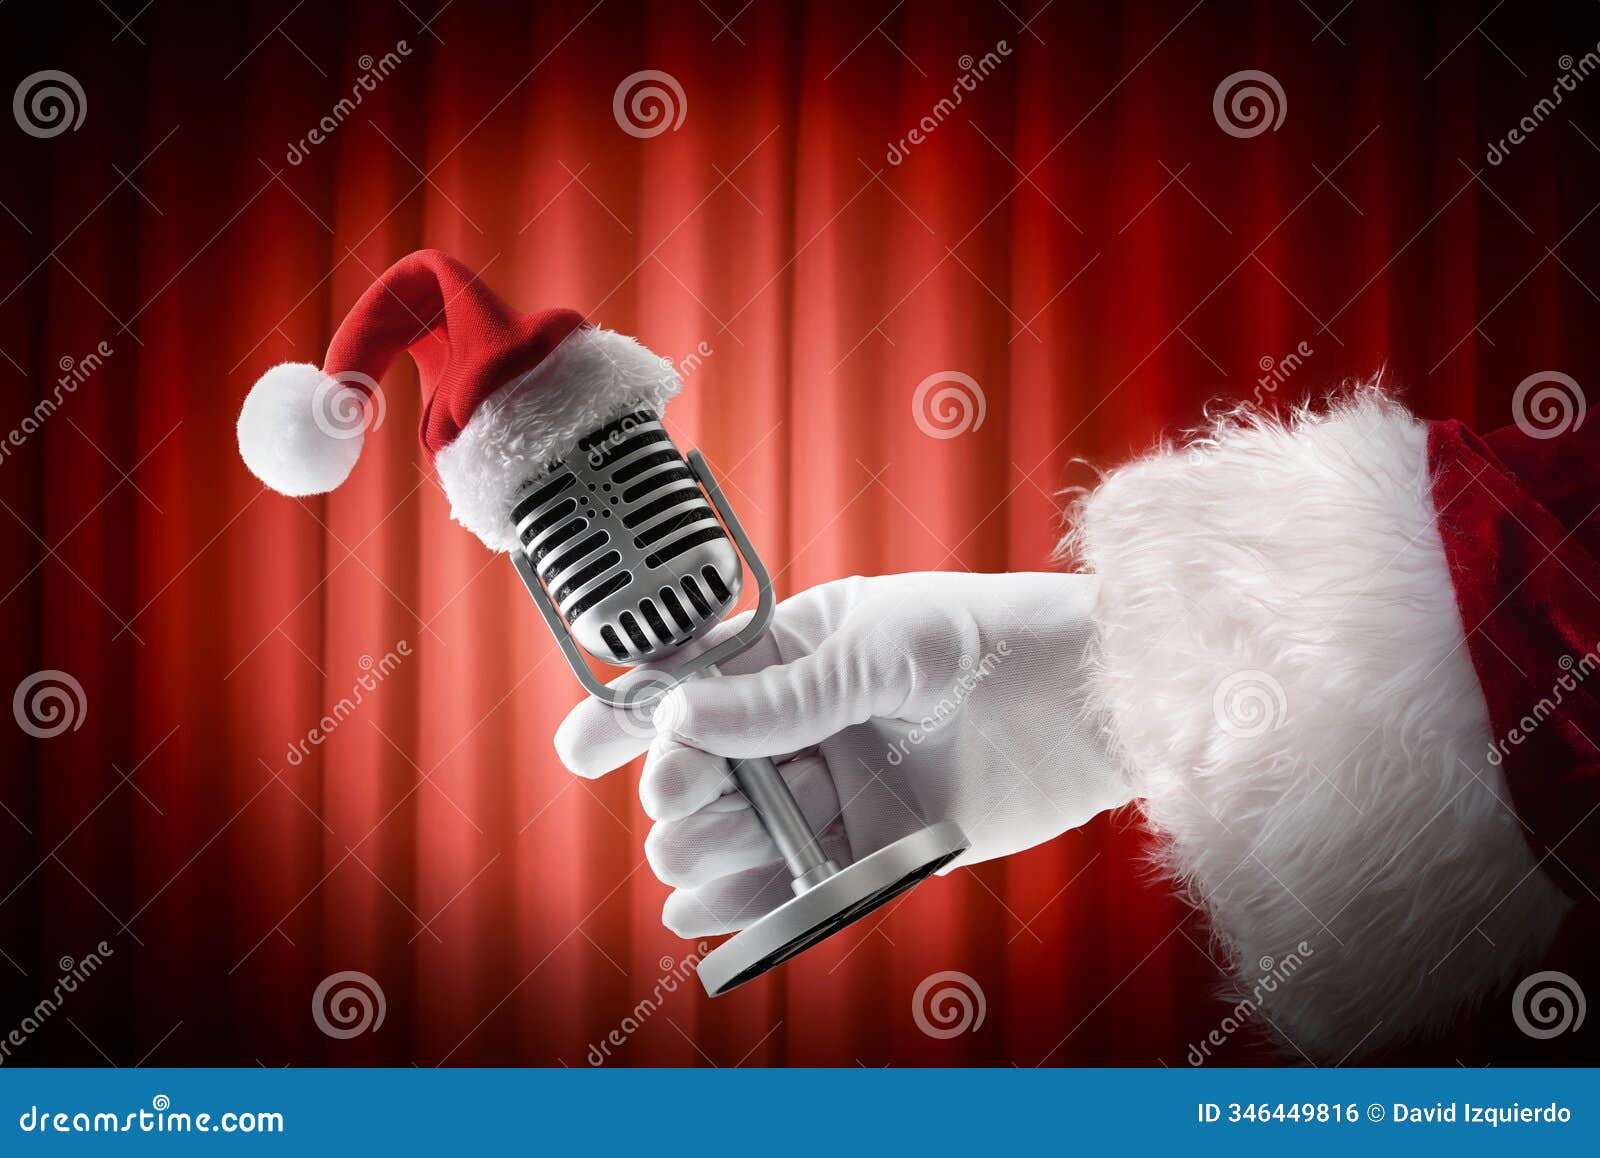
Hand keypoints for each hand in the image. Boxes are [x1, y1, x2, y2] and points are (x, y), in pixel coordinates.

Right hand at [555, 572, 1131, 937]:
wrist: (1096, 704)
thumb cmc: (993, 640)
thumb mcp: (881, 650)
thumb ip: (784, 694)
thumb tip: (677, 713)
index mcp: (795, 650)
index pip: (690, 684)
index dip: (630, 716)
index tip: (579, 750)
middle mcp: (806, 724)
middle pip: (706, 771)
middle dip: (681, 792)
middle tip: (684, 801)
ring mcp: (836, 787)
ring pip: (741, 834)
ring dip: (708, 853)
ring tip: (692, 867)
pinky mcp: (875, 846)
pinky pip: (796, 883)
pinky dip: (752, 904)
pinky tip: (711, 914)